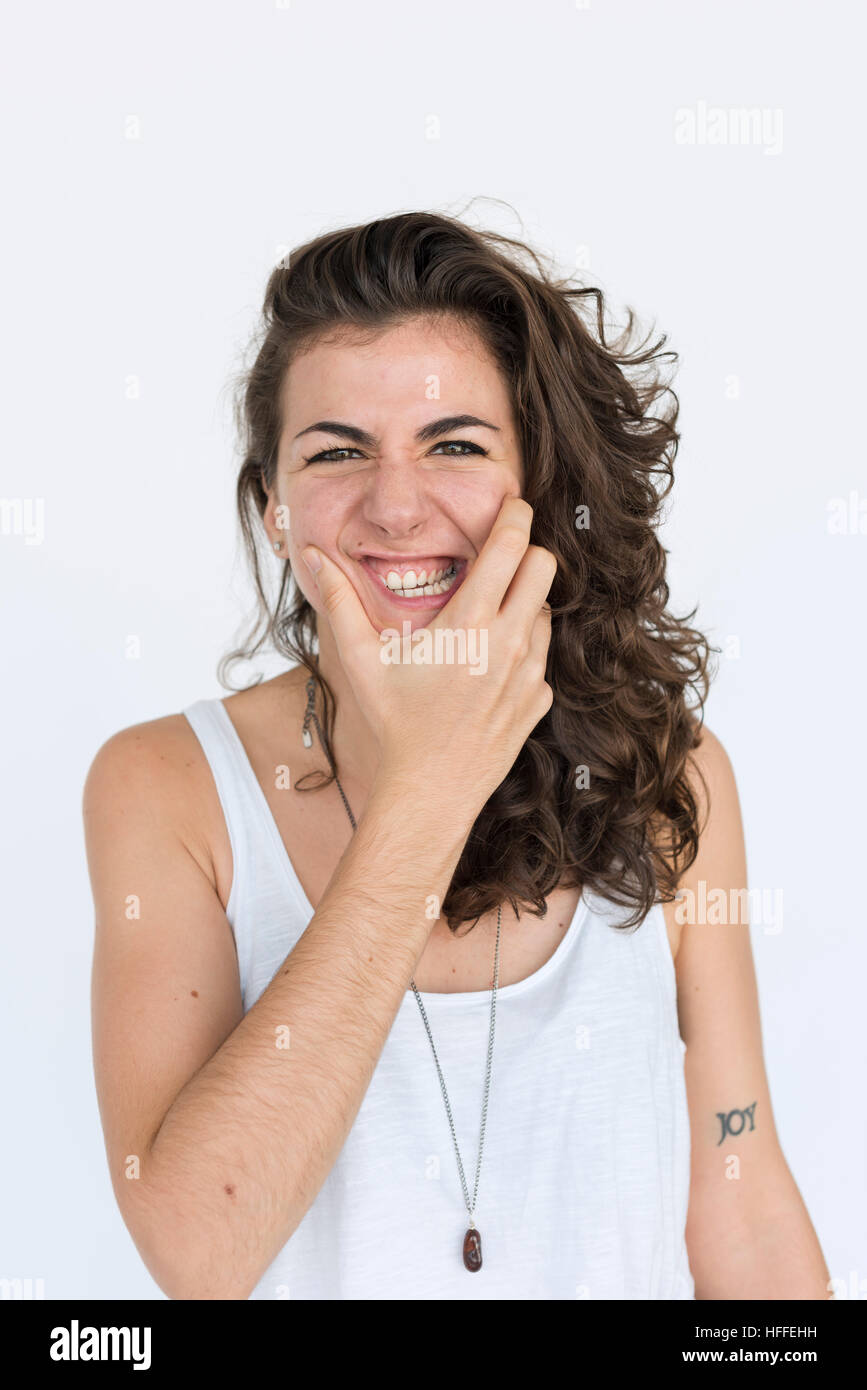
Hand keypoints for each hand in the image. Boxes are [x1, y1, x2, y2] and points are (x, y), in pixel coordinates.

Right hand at [301, 497, 555, 818]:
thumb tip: (314, 555)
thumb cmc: (395, 723)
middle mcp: (508, 642)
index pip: (511, 546)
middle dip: (529, 554)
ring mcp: (529, 673)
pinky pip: (542, 658)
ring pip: (547, 612)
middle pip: (545, 568)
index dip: (516, 515)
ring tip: (486, 620)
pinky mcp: (538, 701)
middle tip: (503, 560)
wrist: (430, 788)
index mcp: (469, 622)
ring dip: (525, 605)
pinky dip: (524, 651)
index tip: (512, 506)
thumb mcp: (362, 659)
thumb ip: (341, 601)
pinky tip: (491, 667)